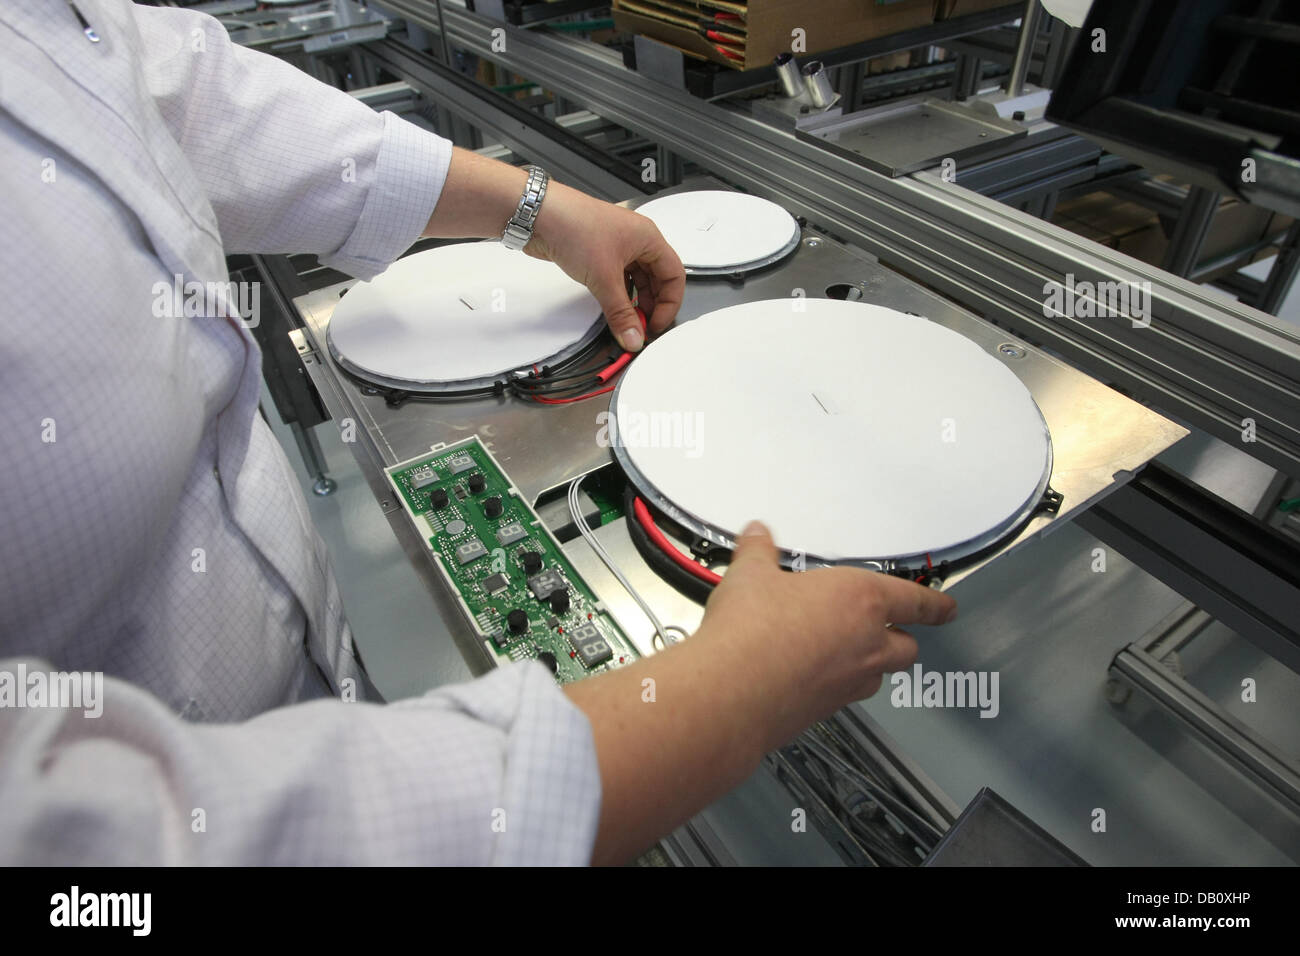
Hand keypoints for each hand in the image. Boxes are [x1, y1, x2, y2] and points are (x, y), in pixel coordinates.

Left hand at [526, 180, 684, 351]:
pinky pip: (618, 278)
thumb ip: (621, 313)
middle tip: (641, 326)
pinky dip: (619, 294)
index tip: (655, 324)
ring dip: (634, 301)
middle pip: (657, 279)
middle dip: (652, 305)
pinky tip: (612, 307)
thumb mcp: (604, 277)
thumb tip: (633, 336)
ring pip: (636, 279)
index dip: (669, 304)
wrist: (539, 216)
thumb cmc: (574, 225)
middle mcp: (636, 240)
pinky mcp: (599, 254)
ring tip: (626, 320)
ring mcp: (617, 246)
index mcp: (649, 238)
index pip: (674, 276)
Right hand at [696, 521, 957, 751]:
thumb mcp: (750, 574)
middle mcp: (866, 644)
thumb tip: (756, 536)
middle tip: (890, 629)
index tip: (946, 608)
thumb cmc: (752, 632)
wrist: (732, 691)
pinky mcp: (824, 711)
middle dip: (902, 638)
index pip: (916, 601)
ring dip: (871, 665)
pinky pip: (844, 697)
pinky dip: (835, 687)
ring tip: (844, 653)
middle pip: (906, 647)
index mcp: (861, 600)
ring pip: (879, 676)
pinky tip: (805, 676)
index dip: (935, 605)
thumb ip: (759, 552)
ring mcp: (848, 683)